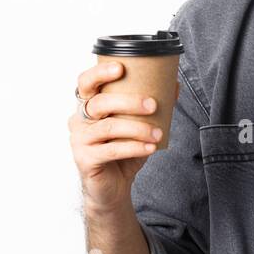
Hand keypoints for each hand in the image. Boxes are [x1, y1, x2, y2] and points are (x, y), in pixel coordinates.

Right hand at [68, 60, 164, 211]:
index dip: (99, 73)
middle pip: (99, 103)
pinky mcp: (85, 160)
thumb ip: (152, 104)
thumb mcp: (138, 124)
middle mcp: (79, 119)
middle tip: (153, 105)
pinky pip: (110, 150)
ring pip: (108, 127)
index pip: (85, 82)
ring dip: (137, 128)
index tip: (121, 68)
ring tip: (158, 133)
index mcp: (88, 105)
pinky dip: (134, 147)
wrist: (114, 185)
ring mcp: (79, 140)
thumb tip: (174, 83)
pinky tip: (150, 148)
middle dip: (129, 101)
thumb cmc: (124, 150)